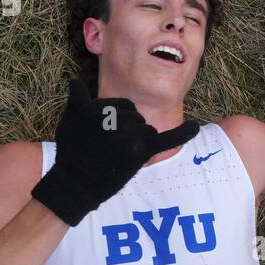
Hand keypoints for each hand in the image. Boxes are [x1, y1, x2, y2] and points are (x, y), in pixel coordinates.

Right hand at [32, 80, 200, 225]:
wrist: (76, 183)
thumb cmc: (71, 152)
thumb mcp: (68, 120)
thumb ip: (76, 99)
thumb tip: (75, 82)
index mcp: (102, 105)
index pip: (126, 106)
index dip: (119, 121)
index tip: (105, 135)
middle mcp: (118, 117)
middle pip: (138, 118)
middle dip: (129, 132)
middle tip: (109, 148)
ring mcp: (131, 133)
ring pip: (148, 130)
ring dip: (139, 142)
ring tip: (118, 155)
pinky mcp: (141, 150)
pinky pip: (167, 138)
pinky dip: (183, 133)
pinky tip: (195, 128)